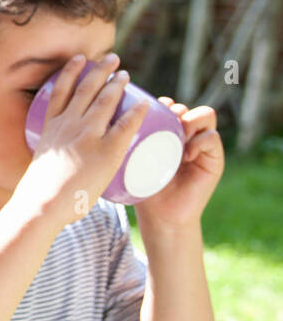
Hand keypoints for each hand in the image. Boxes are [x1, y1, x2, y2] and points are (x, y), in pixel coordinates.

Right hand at [15, 52, 147, 223]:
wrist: (42, 204)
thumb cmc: (39, 194)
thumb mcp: (41, 163)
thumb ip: (54, 156)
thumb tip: (63, 161)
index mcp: (50, 127)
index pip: (60, 91)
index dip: (71, 71)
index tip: (80, 60)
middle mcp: (68, 125)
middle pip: (85, 89)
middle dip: (100, 70)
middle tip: (112, 59)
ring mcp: (87, 136)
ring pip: (105, 101)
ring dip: (117, 83)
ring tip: (126, 73)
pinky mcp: (106, 152)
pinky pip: (125, 126)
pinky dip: (135, 112)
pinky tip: (144, 103)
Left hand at [134, 99, 222, 227]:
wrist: (160, 216)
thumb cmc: (141, 187)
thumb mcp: (130, 159)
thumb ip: (123, 141)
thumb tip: (105, 119)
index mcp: (165, 132)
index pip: (167, 105)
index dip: (159, 105)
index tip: (145, 115)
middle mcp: (185, 135)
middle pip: (185, 107)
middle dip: (174, 110)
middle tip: (160, 126)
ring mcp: (201, 145)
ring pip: (205, 115)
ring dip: (190, 121)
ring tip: (176, 137)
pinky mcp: (215, 159)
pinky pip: (213, 137)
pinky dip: (200, 141)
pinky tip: (186, 154)